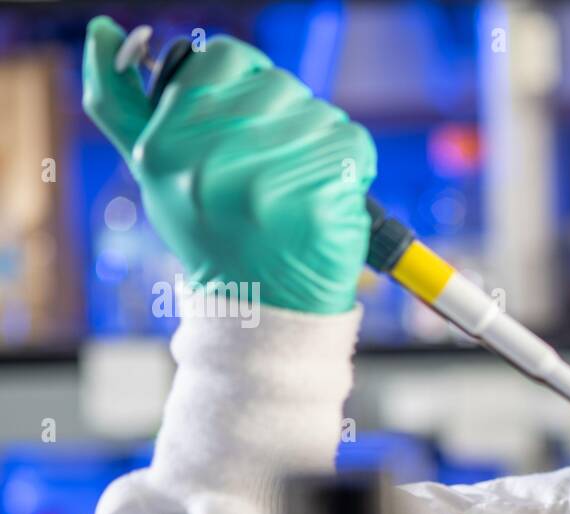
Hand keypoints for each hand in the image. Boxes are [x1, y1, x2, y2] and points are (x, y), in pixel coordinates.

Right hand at [82, 16, 375, 314]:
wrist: (265, 312)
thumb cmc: (214, 235)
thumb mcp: (158, 173)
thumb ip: (123, 105)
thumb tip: (104, 32)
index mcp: (165, 148)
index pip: (225, 57)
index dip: (249, 83)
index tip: (250, 122)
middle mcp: (211, 162)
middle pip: (279, 85)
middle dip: (286, 119)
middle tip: (275, 171)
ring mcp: (268, 182)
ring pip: (318, 113)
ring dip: (319, 144)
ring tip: (298, 189)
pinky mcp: (321, 198)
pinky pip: (351, 145)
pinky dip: (349, 167)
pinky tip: (327, 198)